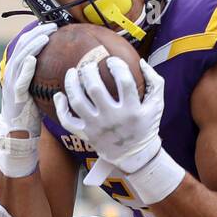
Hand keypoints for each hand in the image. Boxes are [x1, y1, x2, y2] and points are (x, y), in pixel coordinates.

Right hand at [0, 22, 56, 140]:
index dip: (36, 32)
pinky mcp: (16, 95)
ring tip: (45, 36)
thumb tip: (60, 62)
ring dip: (33, 46)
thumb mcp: (36, 87)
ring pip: (21, 58)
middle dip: (37, 34)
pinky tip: (33, 58)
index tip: (51, 26)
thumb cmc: (30, 110)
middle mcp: (12, 72)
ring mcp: (12, 83)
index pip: (25, 44)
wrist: (19, 131)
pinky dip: (26, 68)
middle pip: (23, 46)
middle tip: (52, 26)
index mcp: (17, 68)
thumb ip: (41, 74)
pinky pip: (20, 79)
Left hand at [54, 57, 164, 172]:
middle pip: (94, 88)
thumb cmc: (146, 126)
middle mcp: (113, 118)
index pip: (124, 81)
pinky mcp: (86, 135)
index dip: (117, 65)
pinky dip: (61, 108)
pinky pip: (67, 121)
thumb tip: (142, 62)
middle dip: (89, 71)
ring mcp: (97, 127)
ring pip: (77, 101)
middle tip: (88, 65)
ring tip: (72, 72)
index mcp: (132, 110)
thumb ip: (155, 82)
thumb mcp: (157, 105)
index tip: (112, 60)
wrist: (135, 156)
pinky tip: (60, 96)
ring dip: (71, 83)